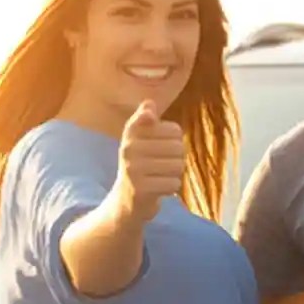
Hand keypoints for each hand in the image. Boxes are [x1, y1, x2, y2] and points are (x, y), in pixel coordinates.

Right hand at [115, 100, 184, 222]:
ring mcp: (134, 169)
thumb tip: (149, 102)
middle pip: (178, 147)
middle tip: (163, 166)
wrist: (125, 201)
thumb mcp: (139, 140)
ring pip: (177, 166)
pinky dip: (171, 188)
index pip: (174, 130)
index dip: (175, 140)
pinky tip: (159, 188)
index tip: (162, 146)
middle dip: (176, 159)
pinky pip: (174, 184)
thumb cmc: (139, 165)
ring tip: (161, 176)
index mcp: (131, 133)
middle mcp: (129, 148)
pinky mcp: (141, 189)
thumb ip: (145, 120)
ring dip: (174, 174)